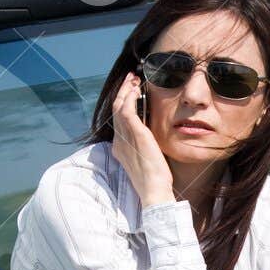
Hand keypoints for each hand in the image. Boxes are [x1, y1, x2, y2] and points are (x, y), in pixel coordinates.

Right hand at [112, 72, 174, 207]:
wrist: (153, 191)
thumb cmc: (154, 180)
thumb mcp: (146, 160)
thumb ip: (144, 147)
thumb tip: (151, 137)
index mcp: (119, 147)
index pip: (117, 120)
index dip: (123, 103)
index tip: (131, 92)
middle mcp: (118, 141)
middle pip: (115, 109)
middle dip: (123, 91)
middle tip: (131, 79)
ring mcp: (124, 137)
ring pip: (119, 106)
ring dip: (126, 90)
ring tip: (134, 79)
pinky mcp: (135, 134)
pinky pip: (127, 109)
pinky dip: (131, 97)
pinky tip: (137, 90)